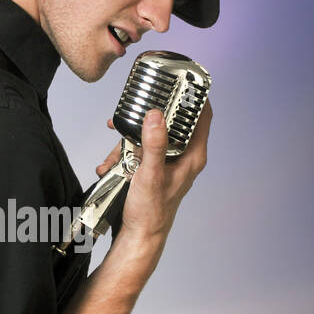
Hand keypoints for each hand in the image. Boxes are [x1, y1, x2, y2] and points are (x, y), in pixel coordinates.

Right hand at [108, 99, 210, 245]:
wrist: (138, 236)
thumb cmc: (151, 213)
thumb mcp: (150, 175)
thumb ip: (154, 145)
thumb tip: (155, 115)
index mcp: (193, 156)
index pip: (202, 114)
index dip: (196, 93)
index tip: (182, 77)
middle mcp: (184, 156)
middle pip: (172, 120)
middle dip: (150, 115)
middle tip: (137, 107)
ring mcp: (168, 162)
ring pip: (151, 134)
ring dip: (130, 138)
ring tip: (115, 152)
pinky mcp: (153, 167)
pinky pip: (139, 149)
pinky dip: (123, 152)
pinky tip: (110, 163)